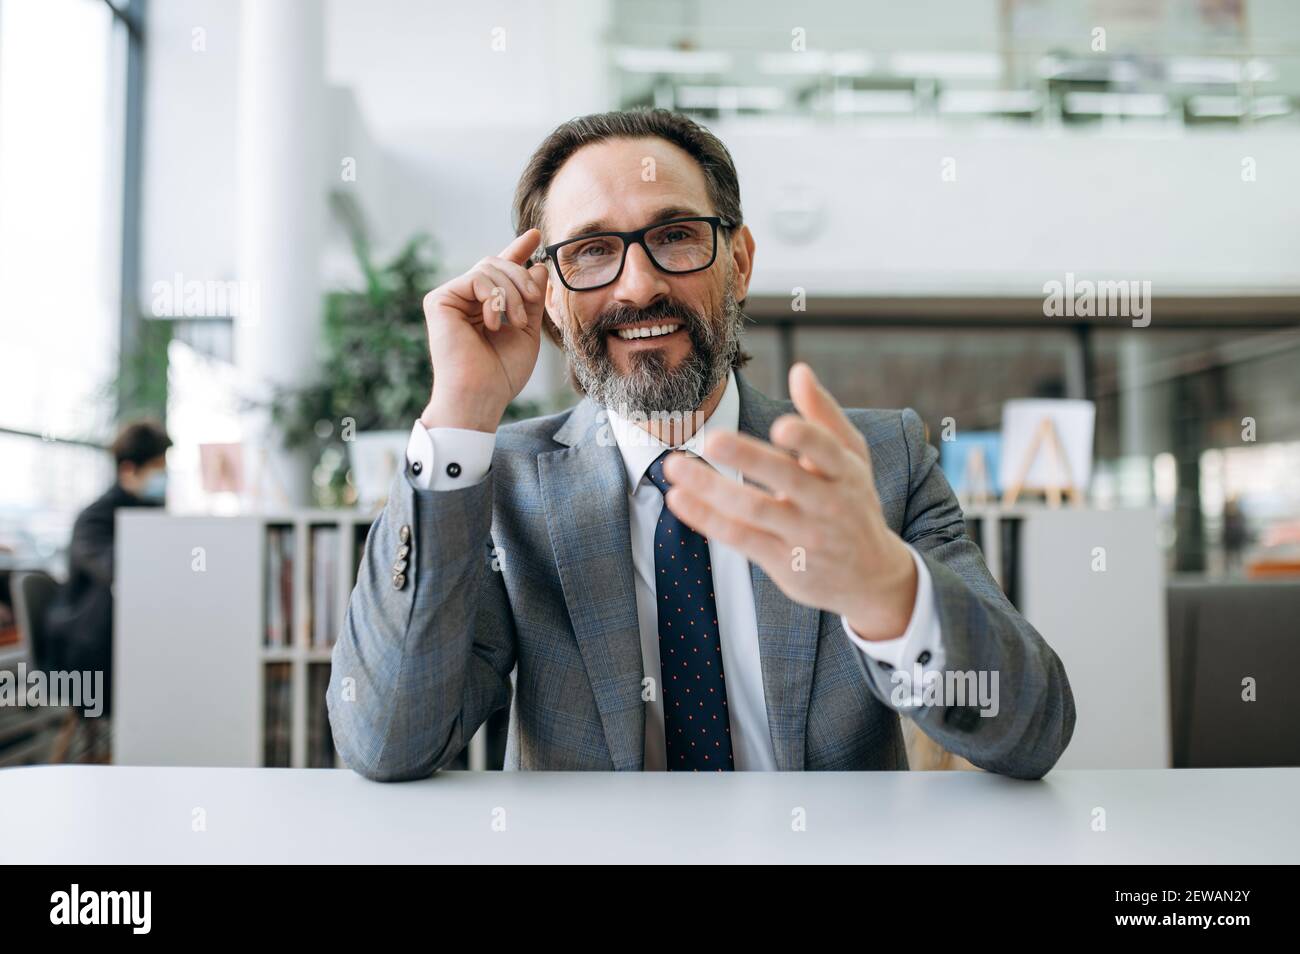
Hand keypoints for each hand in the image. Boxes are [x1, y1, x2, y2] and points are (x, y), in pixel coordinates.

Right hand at [420, 229, 549, 431]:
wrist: (480, 395)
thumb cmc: (502, 373)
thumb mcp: (526, 332)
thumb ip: (531, 300)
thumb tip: (537, 266)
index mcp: (484, 307)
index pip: (501, 272)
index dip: (518, 252)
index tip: (535, 237)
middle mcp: (464, 299)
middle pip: (497, 263)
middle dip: (521, 278)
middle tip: (531, 301)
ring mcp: (450, 298)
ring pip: (489, 267)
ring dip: (511, 291)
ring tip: (513, 321)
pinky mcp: (439, 300)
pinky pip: (476, 278)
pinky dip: (492, 298)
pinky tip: (492, 323)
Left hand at [661, 362, 917, 640]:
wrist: (871, 576)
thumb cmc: (854, 503)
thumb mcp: (853, 459)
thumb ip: (824, 415)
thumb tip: (799, 370)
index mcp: (847, 473)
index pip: (828, 452)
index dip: (806, 439)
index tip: (781, 426)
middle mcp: (828, 505)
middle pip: (787, 479)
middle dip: (748, 458)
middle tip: (711, 438)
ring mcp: (805, 536)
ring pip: (754, 510)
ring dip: (711, 488)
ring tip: (674, 466)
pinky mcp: (783, 562)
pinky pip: (740, 538)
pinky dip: (707, 519)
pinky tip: (680, 499)